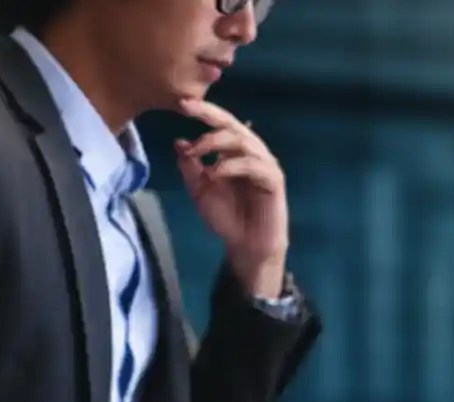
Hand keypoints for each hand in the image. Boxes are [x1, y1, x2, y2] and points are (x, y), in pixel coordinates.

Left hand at [175, 98, 288, 298]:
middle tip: (188, 111)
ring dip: (217, 142)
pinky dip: (232, 166)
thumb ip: (190, 167)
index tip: (182, 103)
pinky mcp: (274, 180)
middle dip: (210, 118)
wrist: (246, 246)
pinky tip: (214, 173)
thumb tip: (179, 141)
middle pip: (233, 126)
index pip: (221, 125)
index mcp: (235, 152)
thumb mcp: (199, 190)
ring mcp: (264, 165)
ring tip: (196, 151)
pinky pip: (255, 165)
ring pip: (244, 142)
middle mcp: (252, 153)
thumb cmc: (227, 218)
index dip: (204, 112)